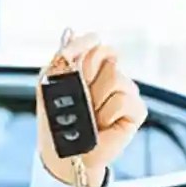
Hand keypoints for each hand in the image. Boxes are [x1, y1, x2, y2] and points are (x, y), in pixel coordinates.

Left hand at [36, 31, 148, 186]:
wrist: (64, 154)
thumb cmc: (57, 121)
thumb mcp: (49, 84)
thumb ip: (62, 56)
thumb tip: (75, 33)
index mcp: (91, 68)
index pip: (96, 44)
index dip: (84, 52)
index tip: (73, 69)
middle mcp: (111, 76)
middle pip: (106, 56)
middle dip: (86, 78)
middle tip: (79, 98)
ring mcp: (126, 92)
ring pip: (115, 78)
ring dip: (95, 100)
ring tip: (90, 116)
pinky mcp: (136, 111)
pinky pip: (122, 101)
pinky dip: (107, 114)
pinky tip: (103, 125)